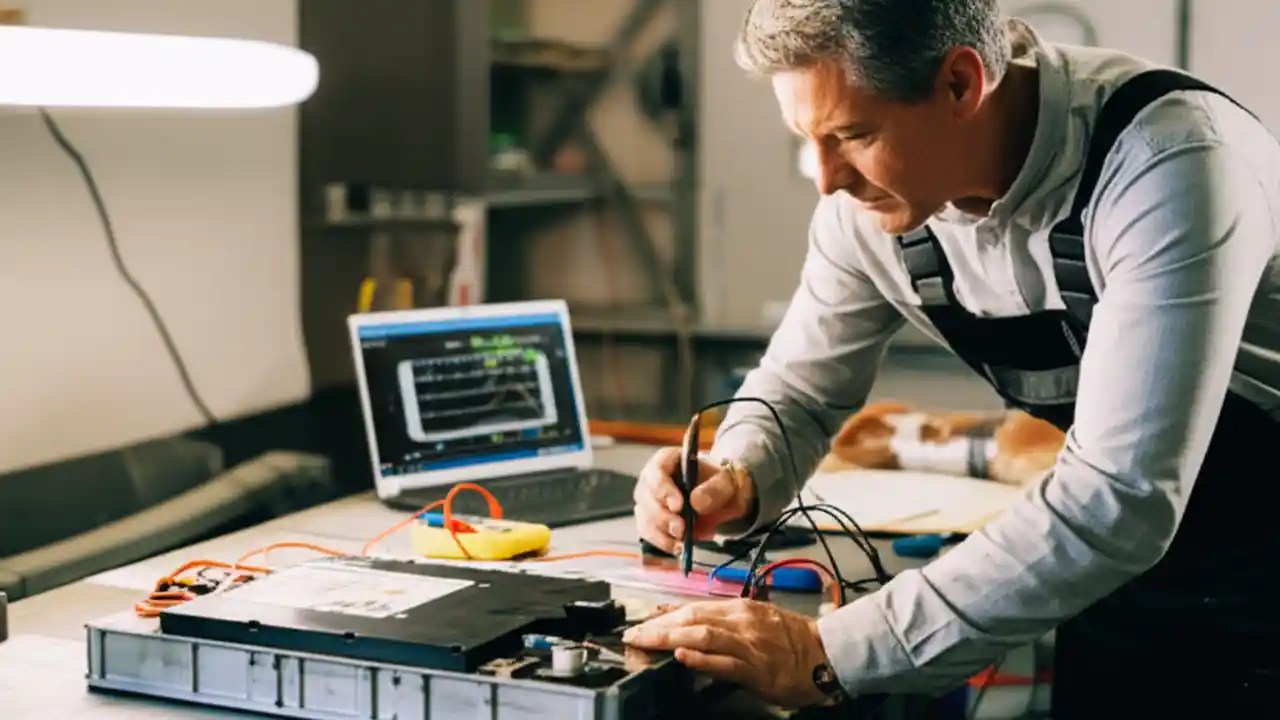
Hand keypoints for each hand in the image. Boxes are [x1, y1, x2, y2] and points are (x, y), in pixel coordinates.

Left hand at [622, 598, 833, 707]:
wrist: (824, 654)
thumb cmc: (790, 639)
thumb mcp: (753, 619)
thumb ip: (721, 619)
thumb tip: (684, 620)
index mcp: (738, 609)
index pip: (692, 608)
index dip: (662, 615)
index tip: (640, 623)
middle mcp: (740, 621)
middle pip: (691, 618)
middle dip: (658, 627)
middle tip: (633, 634)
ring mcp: (747, 644)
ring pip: (703, 635)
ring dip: (669, 638)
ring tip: (646, 642)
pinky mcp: (755, 668)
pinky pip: (724, 662)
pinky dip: (702, 658)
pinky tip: (683, 656)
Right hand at [633, 447, 754, 554]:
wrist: (723, 498)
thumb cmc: (721, 483)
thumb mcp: (728, 481)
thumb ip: (716, 488)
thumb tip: (695, 502)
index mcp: (668, 460)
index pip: (656, 470)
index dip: (663, 488)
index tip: (678, 506)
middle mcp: (652, 478)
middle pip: (645, 495)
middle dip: (662, 516)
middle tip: (681, 529)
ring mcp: (648, 499)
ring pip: (644, 516)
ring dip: (660, 532)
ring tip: (681, 541)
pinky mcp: (650, 519)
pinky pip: (647, 531)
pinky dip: (661, 542)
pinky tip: (677, 547)